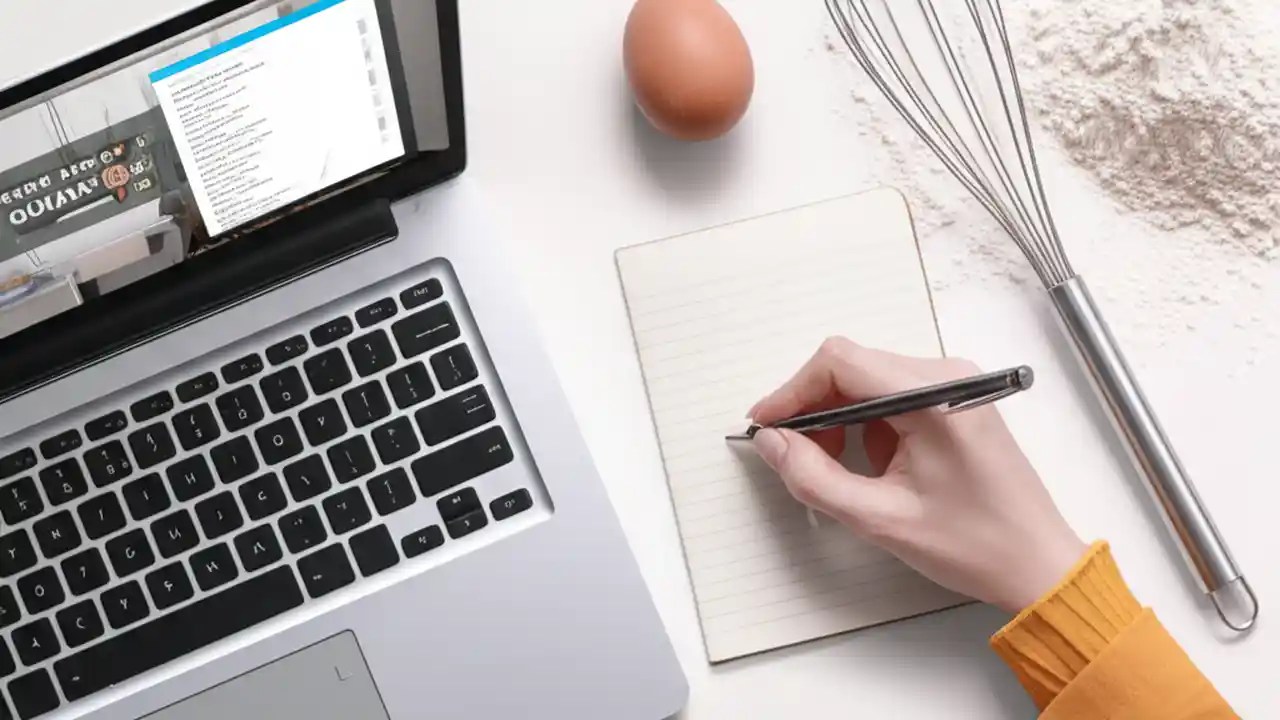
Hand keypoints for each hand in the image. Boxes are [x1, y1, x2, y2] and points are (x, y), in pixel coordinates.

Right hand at [748, 338, 1085, 612]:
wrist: (1037, 563)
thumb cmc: (974, 545)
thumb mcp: (880, 519)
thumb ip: (815, 478)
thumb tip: (770, 442)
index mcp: (933, 396)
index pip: (840, 362)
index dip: (792, 390)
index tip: (765, 426)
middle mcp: (946, 376)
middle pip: (852, 368)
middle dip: (815, 411)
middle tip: (799, 458)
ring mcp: (954, 385)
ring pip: (867, 383)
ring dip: (841, 422)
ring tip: (845, 472)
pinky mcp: (955, 401)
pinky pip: (891, 398)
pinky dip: (868, 428)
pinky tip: (878, 469)